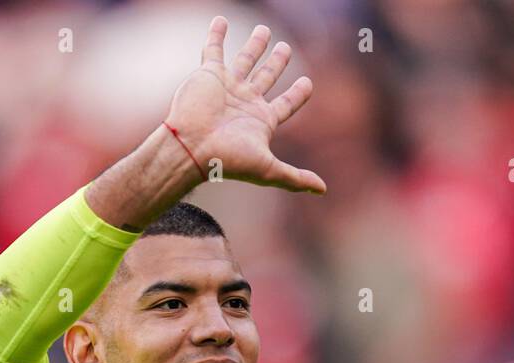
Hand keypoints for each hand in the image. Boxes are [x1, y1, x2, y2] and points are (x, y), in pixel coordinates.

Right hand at [165, 17, 324, 193]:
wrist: (191, 148)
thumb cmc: (227, 160)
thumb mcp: (268, 169)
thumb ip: (295, 178)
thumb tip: (323, 190)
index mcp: (261, 120)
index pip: (286, 104)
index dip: (298, 94)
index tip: (308, 83)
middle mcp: (245, 102)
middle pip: (266, 77)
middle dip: (277, 63)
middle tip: (286, 47)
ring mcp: (228, 87)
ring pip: (245, 60)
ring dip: (255, 45)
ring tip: (264, 30)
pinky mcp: (209, 75)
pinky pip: (213, 49)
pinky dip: (216, 34)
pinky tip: (221, 20)